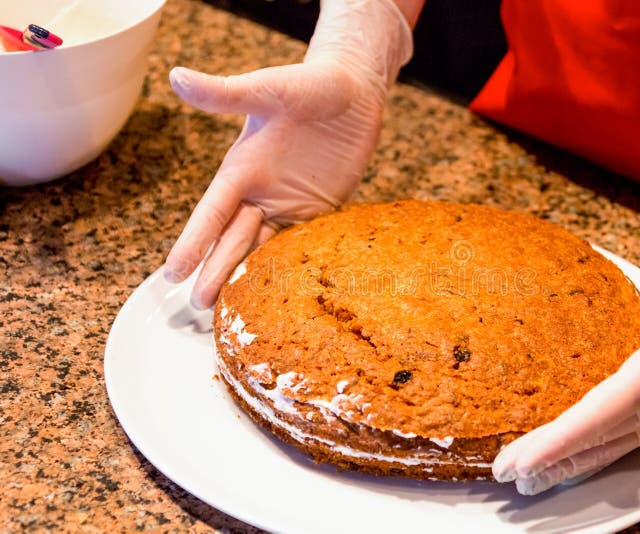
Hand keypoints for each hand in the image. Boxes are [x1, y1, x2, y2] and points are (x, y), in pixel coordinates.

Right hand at [163, 0, 411, 307]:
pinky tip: (282, 294)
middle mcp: (261, 193)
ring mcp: (290, 204)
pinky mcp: (319, 211)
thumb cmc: (309, 84)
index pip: (211, 213)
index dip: (192, 243)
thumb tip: (176, 76)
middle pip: (233, 239)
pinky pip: (301, 244)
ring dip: (247, 277)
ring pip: (263, 248)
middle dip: (215, 271)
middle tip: (198, 307)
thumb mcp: (268, 89)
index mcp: (242, 169)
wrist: (353, 90)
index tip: (171, 273)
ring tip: (231, 309)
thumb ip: (226, 93)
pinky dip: (290, 268)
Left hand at [493, 209, 639, 494]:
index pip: (596, 419)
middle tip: (507, 474)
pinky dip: (591, 452)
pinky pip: (620, 438)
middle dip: (549, 461)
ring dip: (567, 464)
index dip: (557, 442)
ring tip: (531, 479)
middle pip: (594, 441)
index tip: (521, 459)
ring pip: (607, 446)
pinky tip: (575, 456)